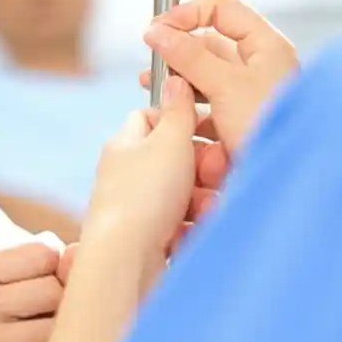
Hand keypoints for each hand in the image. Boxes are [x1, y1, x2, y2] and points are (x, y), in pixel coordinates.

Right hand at [0, 243, 63, 341]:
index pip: (42, 254)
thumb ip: (5, 265)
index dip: (55, 263)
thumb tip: (65, 251)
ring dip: (57, 330)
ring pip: (56, 329)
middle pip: (54, 290)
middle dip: (60, 297)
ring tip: (42, 328)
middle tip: (47, 305)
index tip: (49, 274)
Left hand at [81, 76, 198, 289]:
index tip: (204, 129)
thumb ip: (179, 111)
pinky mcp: (150, 239)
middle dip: (203, 167)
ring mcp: (138, 208)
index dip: (181, 120)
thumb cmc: (143, 197)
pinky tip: (198, 231)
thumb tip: (176, 78)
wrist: (125, 262)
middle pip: (176, 159)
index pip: (152, 117)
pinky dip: (194, 226)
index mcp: (125, 145)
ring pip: (185, 194)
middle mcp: (128, 175)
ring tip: (206, 209)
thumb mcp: (168, 142)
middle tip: (216, 173)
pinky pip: (183, 225)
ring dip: (204, 198)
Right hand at [143, 0, 297, 155]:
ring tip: (159, 94)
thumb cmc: (272, 127)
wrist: (292, 179)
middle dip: (177, 53)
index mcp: (266, 46)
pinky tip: (176, 120)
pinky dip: (189, 111)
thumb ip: (188, 56)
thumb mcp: (225, 85)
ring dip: (180, 84)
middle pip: (209, 44)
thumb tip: (156, 32)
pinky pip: (209, 107)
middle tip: (154, 65)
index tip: (158, 30)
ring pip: (205, 77)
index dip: (187, 14)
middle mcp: (260, 66)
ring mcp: (250, 95)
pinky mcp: (239, 121)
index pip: (221, 9)